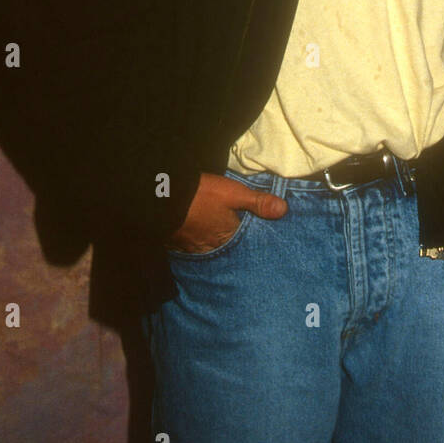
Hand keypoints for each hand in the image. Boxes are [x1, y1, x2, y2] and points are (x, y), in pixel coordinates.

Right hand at [166, 172, 287, 253]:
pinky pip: (192, 246)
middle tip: (237, 238)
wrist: (160, 197)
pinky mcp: (176, 244)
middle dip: (232, 243)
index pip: (245, 243)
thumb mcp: (234, 193)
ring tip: (219, 236)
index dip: (251, 238)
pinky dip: (197, 241)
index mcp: (227, 238)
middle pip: (226, 247)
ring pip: (209, 248)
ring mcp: (191, 248)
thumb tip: (284, 210)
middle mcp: (210, 248)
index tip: (256, 236)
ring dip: (214, 243)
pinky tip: (198, 234)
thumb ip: (258, 202)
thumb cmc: (200, 194)